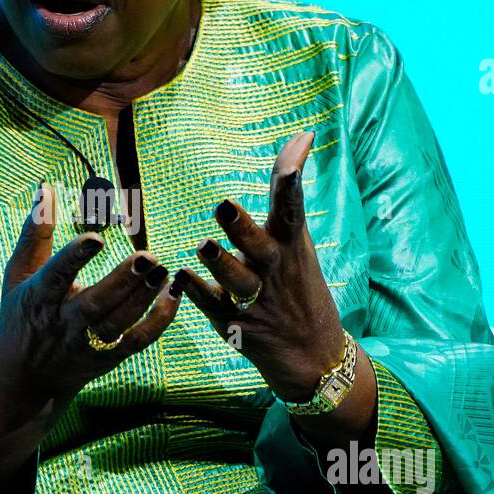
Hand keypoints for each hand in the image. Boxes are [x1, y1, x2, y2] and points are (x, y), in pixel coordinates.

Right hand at [0, 182, 179, 457]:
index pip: (56, 276)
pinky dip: (158, 322)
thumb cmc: (21, 317)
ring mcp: (86, 344)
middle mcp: (63, 323)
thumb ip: (34, 233)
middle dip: (123, 282)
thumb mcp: (17, 275)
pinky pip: (138, 341)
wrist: (24, 381)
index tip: (96, 239)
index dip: (74, 258)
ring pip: (119, 323)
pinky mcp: (107, 359)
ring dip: (144, 298)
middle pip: (95, 304)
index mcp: (38, 298)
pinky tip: (173, 296)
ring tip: (164, 270)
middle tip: (148, 257)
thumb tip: (46, 188)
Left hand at [175, 131, 347, 403]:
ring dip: (219, 263)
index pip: (293, 208)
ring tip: (204, 246)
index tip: (295, 151)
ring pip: (234, 280)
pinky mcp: (235, 325)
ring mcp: (255, 300)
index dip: (292, 177)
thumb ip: (287, 198)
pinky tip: (178, 279)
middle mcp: (274, 271)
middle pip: (258, 246)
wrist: (315, 357)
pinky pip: (211, 306)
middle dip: (242, 228)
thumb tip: (300, 136)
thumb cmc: (300, 289)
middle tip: (224, 207)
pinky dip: (195, 292)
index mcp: (291, 248)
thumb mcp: (299, 244)